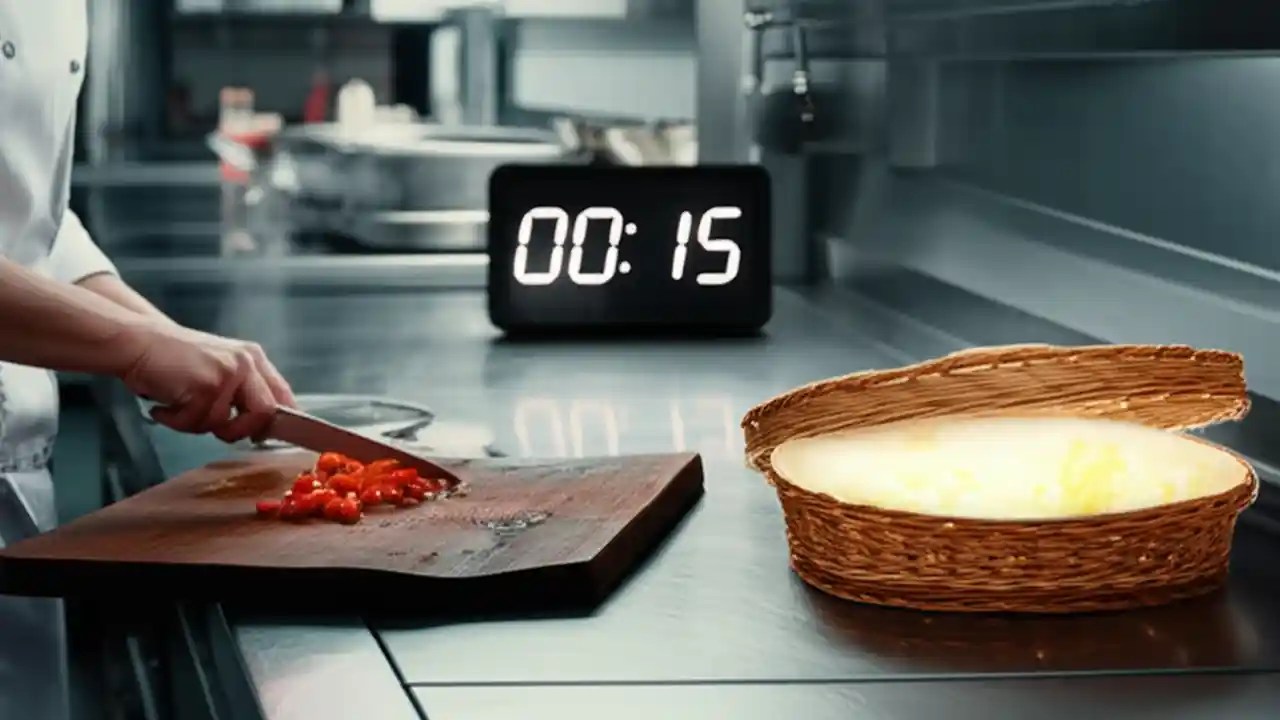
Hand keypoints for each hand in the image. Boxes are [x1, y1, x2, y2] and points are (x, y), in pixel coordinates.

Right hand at [115, 320, 296, 441]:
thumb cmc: (173, 360)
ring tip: (177, 406)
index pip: (283, 394)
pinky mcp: (205, 386)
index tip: (269, 437)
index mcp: (252, 358)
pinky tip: (164, 406)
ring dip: (194, 424)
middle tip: (217, 430)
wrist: (138, 342)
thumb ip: (241, 391)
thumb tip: (261, 429)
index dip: (282, 420)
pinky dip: (175, 422)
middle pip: (265, 413)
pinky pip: (195, 423)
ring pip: (222, 424)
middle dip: (240, 430)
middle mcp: (245, 364)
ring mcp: (226, 374)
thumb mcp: (218, 368)